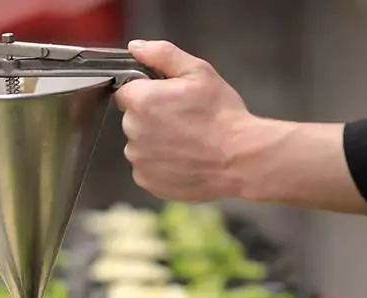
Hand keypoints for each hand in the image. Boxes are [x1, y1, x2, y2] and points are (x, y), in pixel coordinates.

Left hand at [115, 40, 252, 201]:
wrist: (240, 160)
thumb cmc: (222, 116)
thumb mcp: (198, 72)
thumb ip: (162, 55)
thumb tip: (137, 48)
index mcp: (142, 101)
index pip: (127, 92)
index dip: (147, 92)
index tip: (168, 99)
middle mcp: (133, 131)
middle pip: (133, 119)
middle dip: (152, 117)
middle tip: (183, 120)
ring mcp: (139, 159)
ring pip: (139, 144)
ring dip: (155, 142)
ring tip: (186, 142)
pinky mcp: (146, 181)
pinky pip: (146, 167)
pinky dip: (160, 164)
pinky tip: (183, 159)